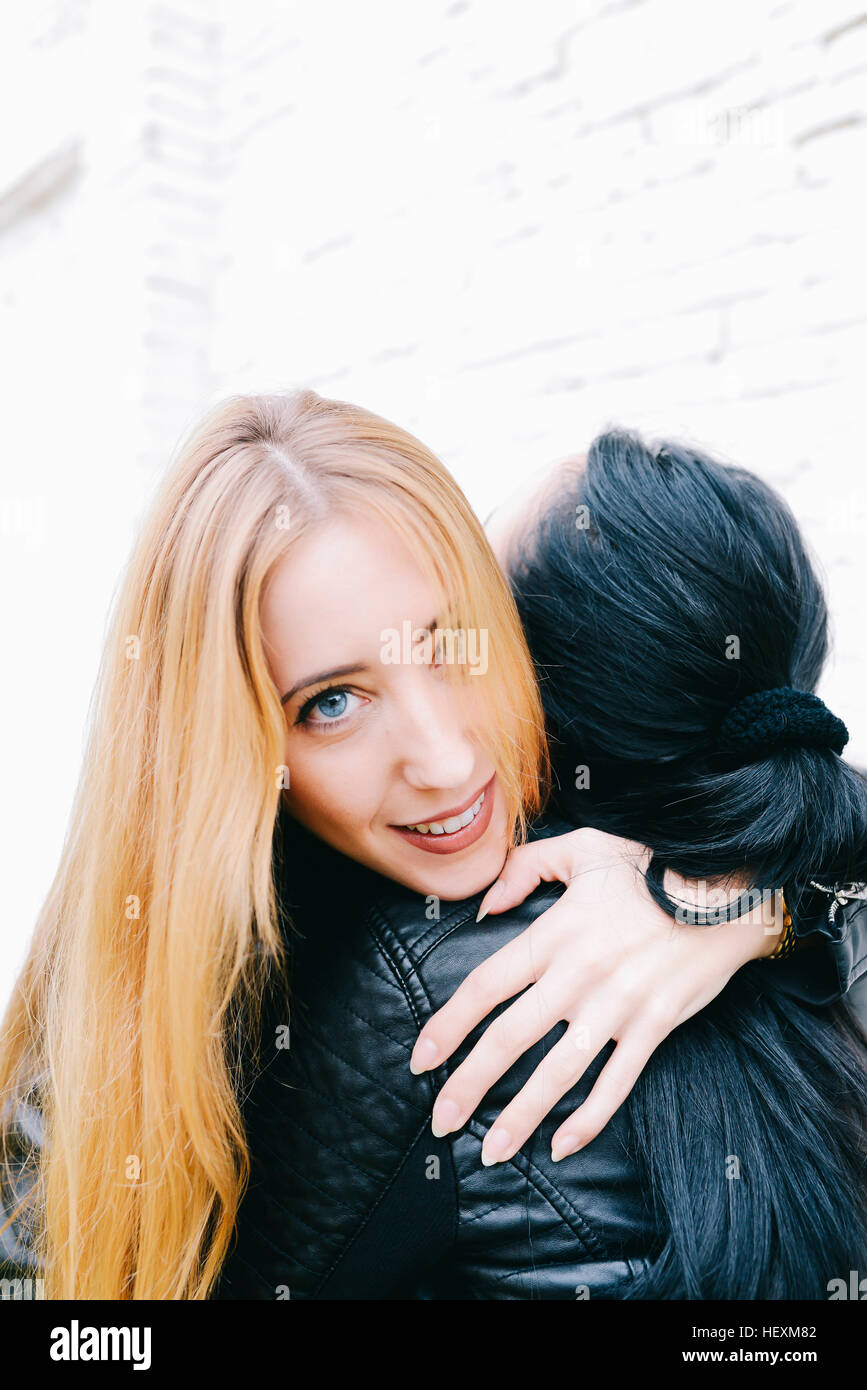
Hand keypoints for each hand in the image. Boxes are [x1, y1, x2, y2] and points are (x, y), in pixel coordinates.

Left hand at [409, 827, 783, 1163]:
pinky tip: (561, 1145)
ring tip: (491, 1151)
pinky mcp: (653, 1027)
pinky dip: (589, 1119)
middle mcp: (578, 976)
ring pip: (558, 1073)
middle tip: (441, 1120)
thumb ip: (525, 867)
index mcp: (555, 935)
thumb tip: (486, 906)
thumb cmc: (651, 863)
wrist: (728, 887)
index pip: (486, 986)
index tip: (421, 1058)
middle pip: (510, 1039)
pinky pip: (616, 1084)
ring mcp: (617, 1007)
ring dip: (520, 1116)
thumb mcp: (583, 849)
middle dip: (468, 1085)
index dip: (448, 1025)